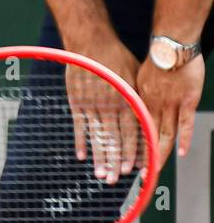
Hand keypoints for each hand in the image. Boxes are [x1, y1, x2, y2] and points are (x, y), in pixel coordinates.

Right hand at [63, 36, 140, 183]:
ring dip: (98, 156)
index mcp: (125, 101)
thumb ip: (138, 99)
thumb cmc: (115, 57)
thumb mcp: (135, 77)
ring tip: (99, 173)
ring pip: (96, 136)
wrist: (89, 43)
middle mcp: (108, 106)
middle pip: (113, 139)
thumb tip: (146, 119)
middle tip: (114, 179)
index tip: (132, 168)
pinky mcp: (76, 102)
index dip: (131, 151)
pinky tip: (81, 155)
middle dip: (114, 161)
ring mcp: (90, 105)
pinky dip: (80, 141)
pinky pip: (79, 126)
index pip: (131, 132)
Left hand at [137, 53, 205, 168]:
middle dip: (145, 156)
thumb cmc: (156, 58)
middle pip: (149, 136)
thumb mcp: (137, 77)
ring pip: (165, 134)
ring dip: (161, 153)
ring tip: (156, 169)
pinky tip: (181, 153)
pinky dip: (184, 139)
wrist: (171, 46)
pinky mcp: (187, 101)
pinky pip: (185, 124)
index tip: (128, 161)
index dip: (133, 146)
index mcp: (141, 100)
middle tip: (141, 173)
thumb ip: (137, 94)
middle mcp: (154, 105)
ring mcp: (171, 104)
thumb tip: (132, 105)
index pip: (136, 129)